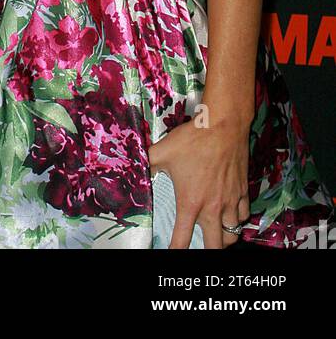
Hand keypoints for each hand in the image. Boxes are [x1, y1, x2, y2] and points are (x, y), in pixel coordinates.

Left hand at [148, 115, 251, 248]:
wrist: (223, 125)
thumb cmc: (192, 139)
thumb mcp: (163, 151)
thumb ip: (147, 163)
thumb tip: (134, 166)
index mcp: (190, 202)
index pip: (182, 238)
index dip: (176, 250)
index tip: (171, 253)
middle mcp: (212, 207)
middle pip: (215, 246)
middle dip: (207, 251)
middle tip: (200, 248)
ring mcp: (231, 201)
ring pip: (232, 233)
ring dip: (224, 237)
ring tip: (217, 234)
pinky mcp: (243, 191)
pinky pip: (244, 215)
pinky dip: (238, 219)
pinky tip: (232, 214)